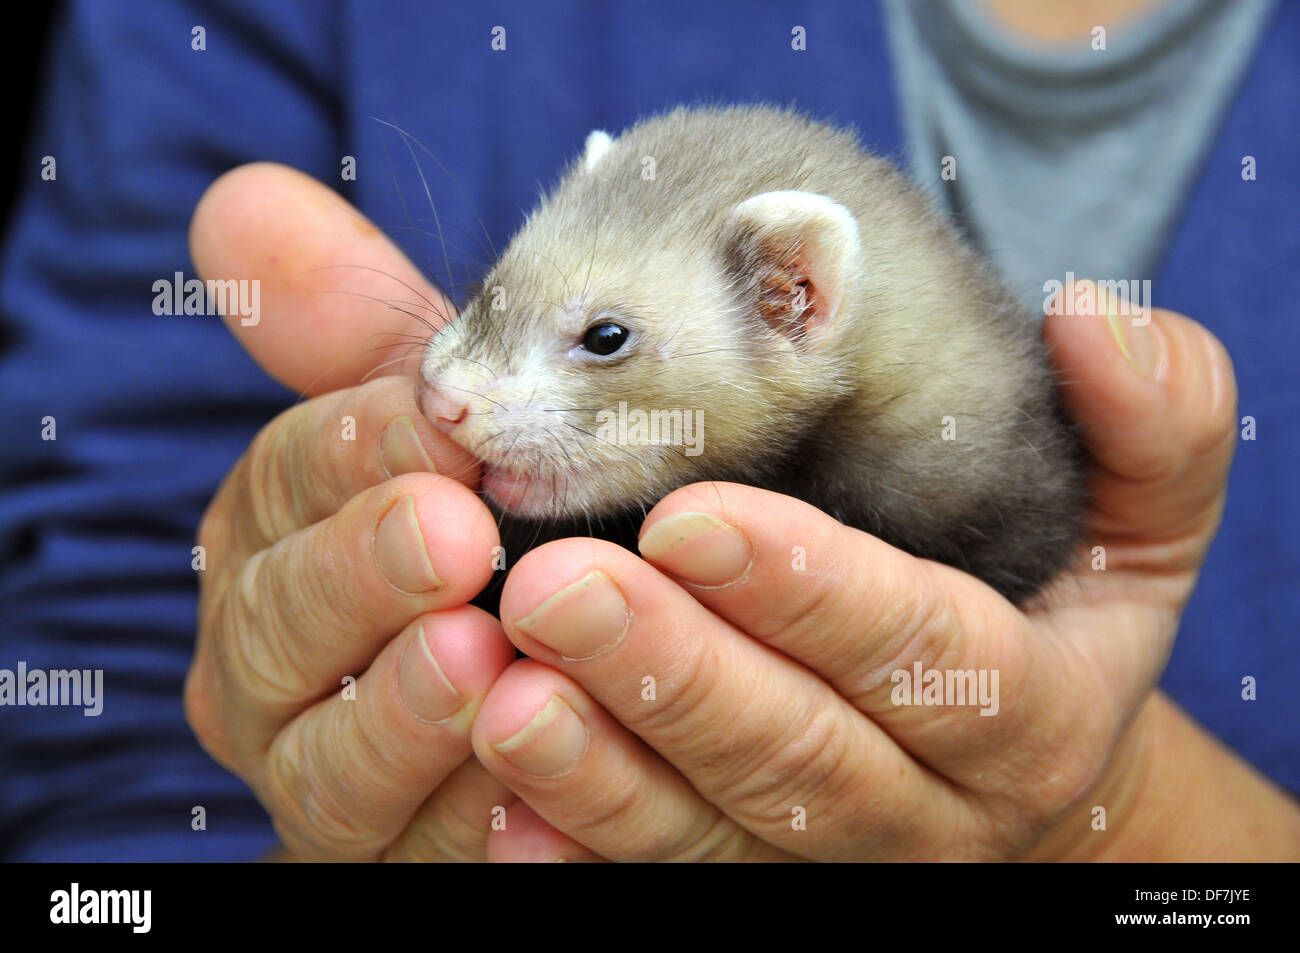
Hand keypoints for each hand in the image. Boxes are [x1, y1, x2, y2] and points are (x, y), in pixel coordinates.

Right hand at [184, 163, 515, 860]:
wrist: (523, 691)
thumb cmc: (463, 536)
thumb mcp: (429, 435)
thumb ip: (354, 341)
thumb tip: (240, 201)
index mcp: (276, 543)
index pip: (284, 486)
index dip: (349, 452)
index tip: (438, 426)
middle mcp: (277, 667)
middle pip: (281, 626)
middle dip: (361, 577)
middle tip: (454, 538)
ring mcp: (331, 775)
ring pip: (335, 763)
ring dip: (405, 717)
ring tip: (484, 668)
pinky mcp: (402, 859)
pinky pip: (425, 858)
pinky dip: (473, 832)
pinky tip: (531, 803)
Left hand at [470, 287, 1299, 860]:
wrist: (1013, 757)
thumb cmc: (1060, 608)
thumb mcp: (1143, 518)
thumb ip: (1151, 425)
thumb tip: (1090, 314)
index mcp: (1024, 707)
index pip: (921, 649)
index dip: (810, 589)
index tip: (692, 518)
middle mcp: (922, 802)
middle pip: (794, 749)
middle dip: (674, 670)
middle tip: (556, 585)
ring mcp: (826, 853)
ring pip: (708, 827)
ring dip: (602, 765)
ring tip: (506, 691)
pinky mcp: (750, 870)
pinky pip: (658, 873)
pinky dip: (577, 842)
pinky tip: (500, 800)